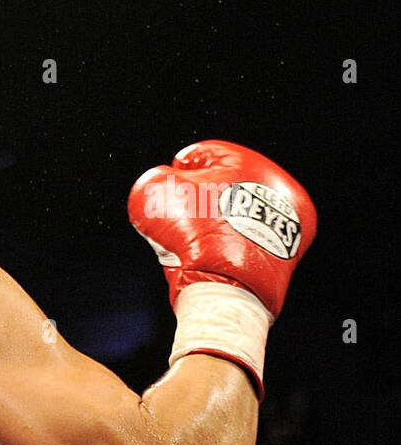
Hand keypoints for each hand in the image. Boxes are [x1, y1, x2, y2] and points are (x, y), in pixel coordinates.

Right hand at [127, 140, 316, 393]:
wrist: (227, 288)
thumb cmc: (193, 238)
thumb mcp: (154, 194)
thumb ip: (154, 178)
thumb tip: (164, 182)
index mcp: (248, 162)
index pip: (202, 156)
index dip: (177, 174)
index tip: (169, 193)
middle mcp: (276, 186)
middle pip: (225, 185)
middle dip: (200, 200)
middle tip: (181, 220)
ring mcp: (287, 219)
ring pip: (239, 213)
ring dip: (217, 223)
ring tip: (198, 241)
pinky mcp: (289, 248)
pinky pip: (250, 239)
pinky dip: (234, 245)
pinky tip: (218, 255)